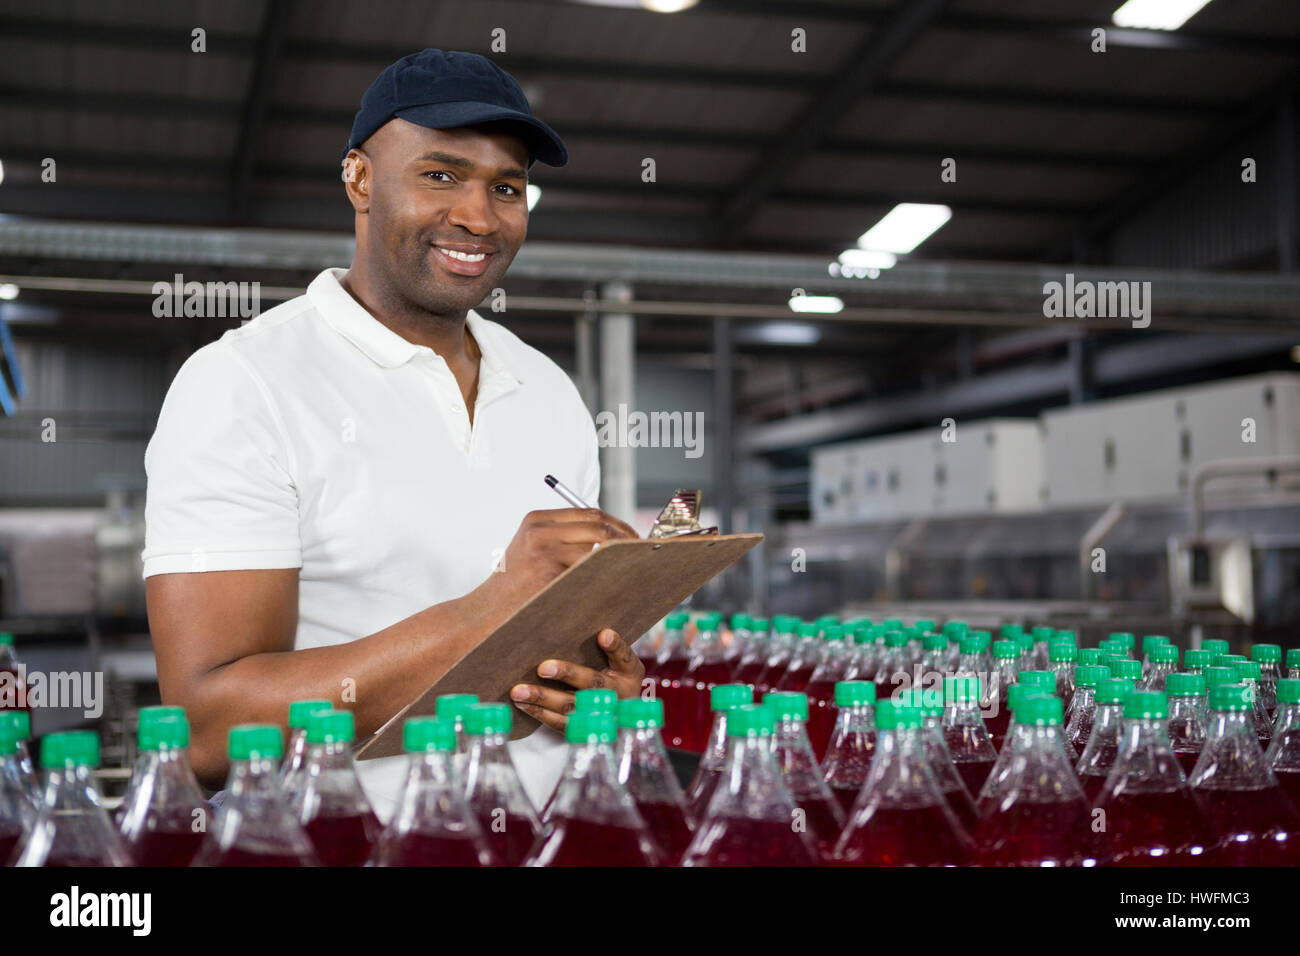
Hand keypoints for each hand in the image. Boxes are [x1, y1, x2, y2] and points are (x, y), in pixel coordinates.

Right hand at [479, 508, 638, 611]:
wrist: (484, 616)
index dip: (617, 524)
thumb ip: (562, 543)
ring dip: (622, 554)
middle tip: (643, 554)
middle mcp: (540, 527)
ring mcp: (545, 546)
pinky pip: (592, 563)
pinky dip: (611, 570)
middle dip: (626, 536)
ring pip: (599, 542)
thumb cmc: (513, 592)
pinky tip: (622, 581)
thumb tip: (611, 543)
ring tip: (637, 567)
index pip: (589, 513)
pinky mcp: (550, 567)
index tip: (634, 539)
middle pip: (598, 522)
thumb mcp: (530, 555)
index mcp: (537, 519)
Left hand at [510, 628, 645, 731]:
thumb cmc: (616, 681)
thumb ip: (611, 648)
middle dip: (567, 674)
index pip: (624, 657)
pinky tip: (522, 704)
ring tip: (519, 691)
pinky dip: (539, 713)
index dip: (615, 646)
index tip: (603, 635)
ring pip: (570, 707)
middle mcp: (615, 696)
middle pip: (591, 684)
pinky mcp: (581, 730)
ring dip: (543, 698)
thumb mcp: (622, 665)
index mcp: (627, 675)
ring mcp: (598, 716)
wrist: (622, 718)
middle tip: (543, 667)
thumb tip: (601, 633)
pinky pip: (559, 723)